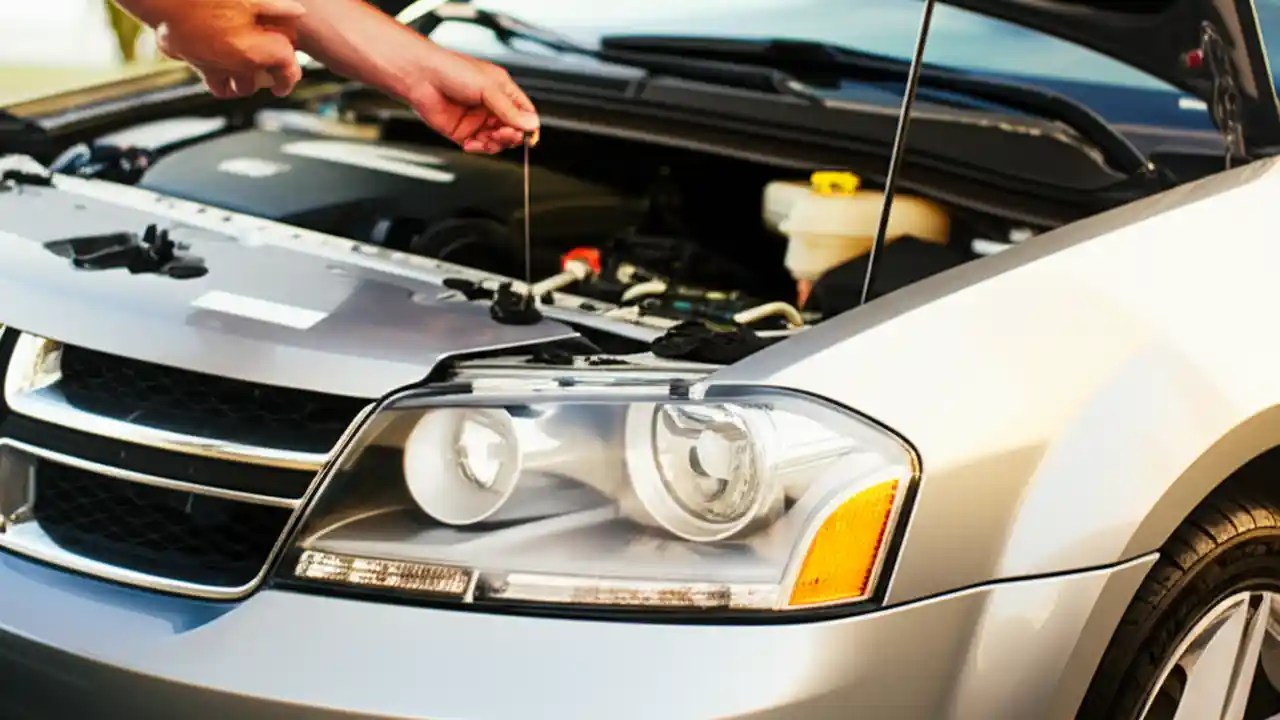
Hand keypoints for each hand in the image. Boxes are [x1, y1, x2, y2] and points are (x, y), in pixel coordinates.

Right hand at [155, 0, 305, 98]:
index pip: (286, 72)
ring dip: (238, 83)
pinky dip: (213, 75)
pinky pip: (205, 76)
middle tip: (266, 71)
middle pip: (254, 85)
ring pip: (228, 88)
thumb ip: (278, 6)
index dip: (290, 76)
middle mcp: (235, 66)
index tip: (287, 79)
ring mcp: (209, 66)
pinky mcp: (186, 58)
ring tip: (242, 73)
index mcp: (257, 53)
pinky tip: (215, 60)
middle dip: (262, 79)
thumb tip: (298, 13)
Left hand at [406, 47, 539, 153]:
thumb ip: (509, 110)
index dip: (529, 126)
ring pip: (497, 141)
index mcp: (501, 90)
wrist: (421, 76)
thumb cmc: (451, 70)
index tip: (529, 136)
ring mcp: (477, 120)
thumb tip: (531, 124)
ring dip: (496, 143)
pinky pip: (478, 147)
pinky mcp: (463, 132)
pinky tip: (473, 143)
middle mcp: (491, 106)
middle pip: (512, 130)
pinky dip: (479, 148)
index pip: (524, 112)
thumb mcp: (488, 88)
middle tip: (506, 133)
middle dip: (512, 135)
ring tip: (490, 138)